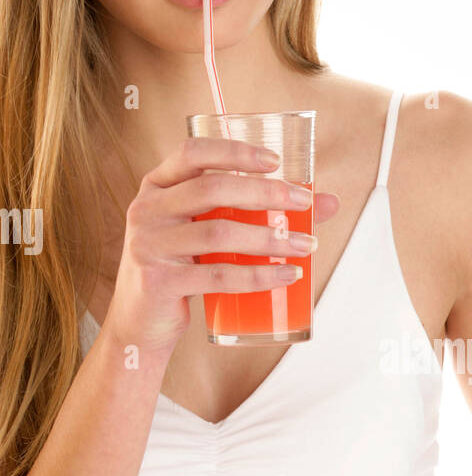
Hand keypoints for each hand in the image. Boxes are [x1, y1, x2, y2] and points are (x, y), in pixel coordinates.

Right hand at [103, 136, 338, 357]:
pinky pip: (217, 276)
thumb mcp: (211, 233)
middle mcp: (148, 209)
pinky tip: (286, 275)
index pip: (193, 153)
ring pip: (218, 233)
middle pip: (211, 190)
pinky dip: (258, 276)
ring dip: (269, 238)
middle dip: (265, 193)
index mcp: (158, 186)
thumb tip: (326, 202)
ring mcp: (150, 245)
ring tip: (306, 245)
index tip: (276, 161)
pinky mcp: (160, 282)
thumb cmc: (183, 269)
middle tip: (302, 203)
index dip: (235, 152)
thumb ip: (256, 213)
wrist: (141, 324)